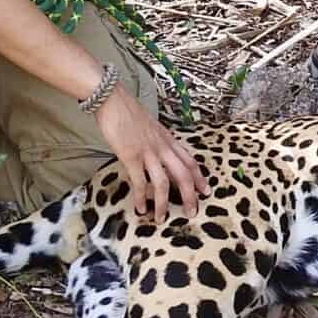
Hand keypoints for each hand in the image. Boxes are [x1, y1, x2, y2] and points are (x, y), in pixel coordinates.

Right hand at [97, 84, 205, 220]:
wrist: (112, 99)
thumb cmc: (128, 112)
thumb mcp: (150, 126)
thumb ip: (156, 141)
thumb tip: (157, 155)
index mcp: (167, 139)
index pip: (190, 160)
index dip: (199, 177)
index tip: (205, 191)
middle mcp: (162, 147)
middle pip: (184, 175)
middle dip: (190, 196)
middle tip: (191, 212)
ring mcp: (148, 152)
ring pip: (164, 183)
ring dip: (163, 204)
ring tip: (161, 218)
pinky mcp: (131, 156)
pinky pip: (140, 182)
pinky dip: (141, 198)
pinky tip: (140, 208)